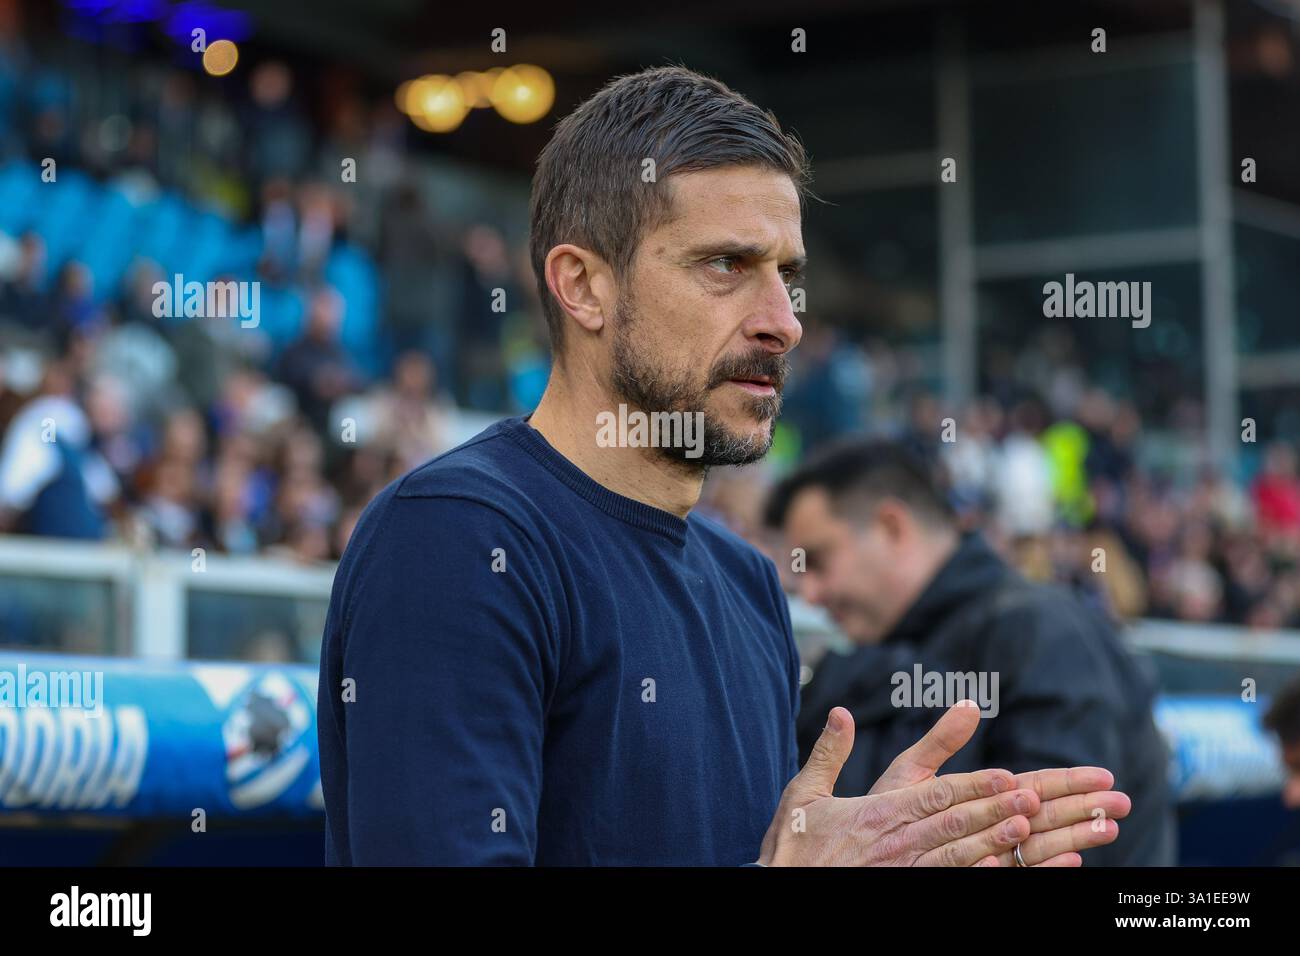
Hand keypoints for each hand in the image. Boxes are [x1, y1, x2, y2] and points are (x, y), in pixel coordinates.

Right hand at [757, 703, 1038, 865]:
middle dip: (995, 808)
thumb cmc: (791, 846)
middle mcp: (894, 843)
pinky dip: (972, 875)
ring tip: (1025, 829)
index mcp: (876, 813)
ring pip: (955, 854)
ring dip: (992, 842)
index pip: (933, 795)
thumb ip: (829, 752)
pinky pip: (944, 883)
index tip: (1005, 776)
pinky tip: (996, 870)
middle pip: (953, 822)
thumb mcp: (803, 792)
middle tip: (1033, 797)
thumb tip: (841, 712)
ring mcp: (900, 872)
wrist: (777, 888)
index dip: (971, 785)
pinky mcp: (900, 890)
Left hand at [867, 701, 1130, 866]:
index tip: (1103, 775)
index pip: (1033, 787)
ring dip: (1075, 837)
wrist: (857, 849)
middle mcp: (991, 827)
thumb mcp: (910, 771)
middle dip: (1086, 809)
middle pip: (1047, 816)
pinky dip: (1040, 866)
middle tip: (1123, 802)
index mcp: (981, 798)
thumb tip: (968, 703)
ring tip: (1108, 828)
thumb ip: (941, 741)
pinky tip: (1069, 861)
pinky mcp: (972, 872)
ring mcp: (988, 853)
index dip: (1068, 781)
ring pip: (1039, 846)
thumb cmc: (884, 810)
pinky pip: (1012, 872)